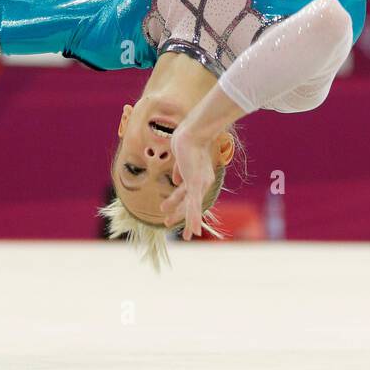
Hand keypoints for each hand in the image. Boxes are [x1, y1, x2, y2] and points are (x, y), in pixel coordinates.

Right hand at [160, 122, 214, 240]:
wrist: (192, 133)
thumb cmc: (186, 140)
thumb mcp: (181, 157)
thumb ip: (180, 171)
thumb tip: (176, 180)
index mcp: (198, 176)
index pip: (187, 193)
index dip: (178, 202)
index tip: (168, 209)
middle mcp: (201, 182)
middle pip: (189, 202)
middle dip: (180, 214)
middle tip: (169, 223)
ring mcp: (199, 185)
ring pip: (193, 209)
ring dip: (189, 222)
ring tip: (189, 236)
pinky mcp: (196, 186)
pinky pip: (194, 207)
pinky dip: (194, 221)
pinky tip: (195, 232)